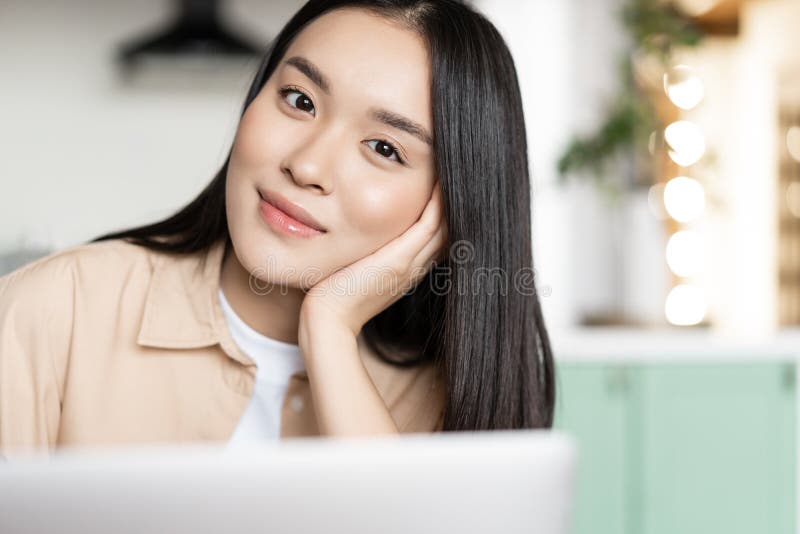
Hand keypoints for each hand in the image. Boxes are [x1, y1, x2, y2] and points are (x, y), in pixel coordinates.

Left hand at [299, 181, 446, 337]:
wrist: (328, 319)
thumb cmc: (332, 295)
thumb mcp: (355, 268)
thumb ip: (364, 251)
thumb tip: (356, 234)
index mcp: (407, 268)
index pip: (437, 236)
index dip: (448, 212)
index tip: (447, 186)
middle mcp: (415, 266)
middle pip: (449, 230)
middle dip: (457, 202)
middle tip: (461, 172)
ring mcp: (411, 263)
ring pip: (446, 225)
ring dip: (452, 197)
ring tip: (454, 168)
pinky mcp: (399, 260)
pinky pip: (430, 224)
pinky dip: (439, 201)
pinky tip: (441, 179)